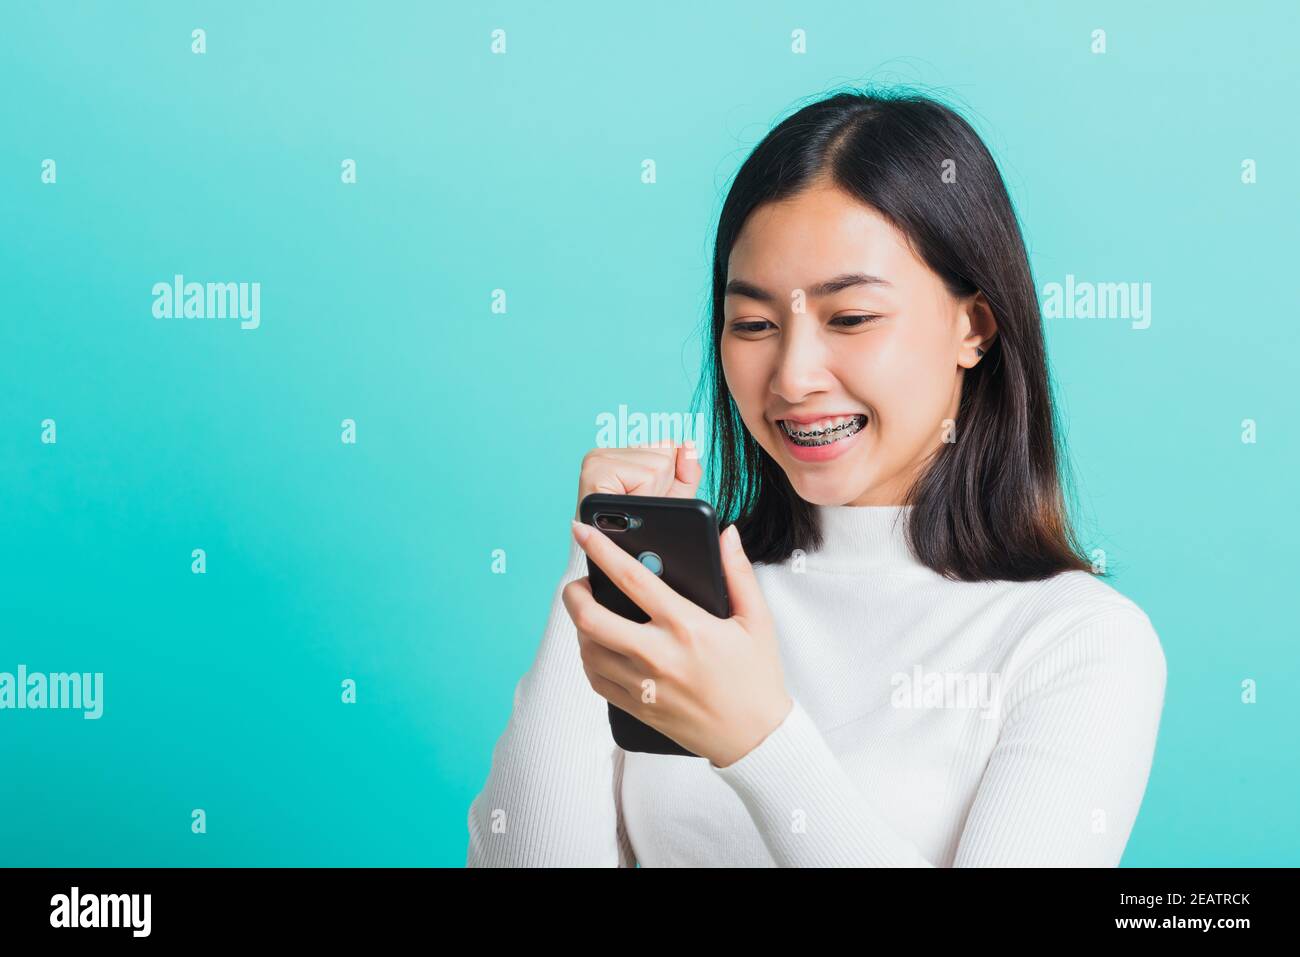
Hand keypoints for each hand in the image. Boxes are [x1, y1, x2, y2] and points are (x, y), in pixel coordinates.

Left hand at [562, 517, 792, 767]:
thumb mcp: (756, 620)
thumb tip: (727, 535)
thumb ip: (738, 572)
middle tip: (579, 584)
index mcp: (686, 627)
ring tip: (592, 613)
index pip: (631, 578)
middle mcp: (658, 655)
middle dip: (574, 593)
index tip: (582, 531)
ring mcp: (642, 685)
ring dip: (580, 626)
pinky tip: (600, 646)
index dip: (600, 550)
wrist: (754, 739)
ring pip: (587, 649)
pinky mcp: (636, 708)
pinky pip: (594, 678)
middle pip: (590, 618)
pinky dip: (589, 656)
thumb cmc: (756, 678)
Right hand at [572, 441, 702, 521]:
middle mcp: (602, 453)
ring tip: (629, 507)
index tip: (645, 495)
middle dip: (659, 487)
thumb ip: (687, 472)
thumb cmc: (640, 530)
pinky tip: (623, 506)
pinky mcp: (596, 473)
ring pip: (658, 467)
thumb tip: (689, 446)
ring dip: (651, 493)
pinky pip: (647, 477)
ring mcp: (596, 460)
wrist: (617, 563)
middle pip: (663, 456)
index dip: (664, 479)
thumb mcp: (671, 499)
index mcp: (617, 455)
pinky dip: (644, 496)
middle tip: (636, 504)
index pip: (665, 448)